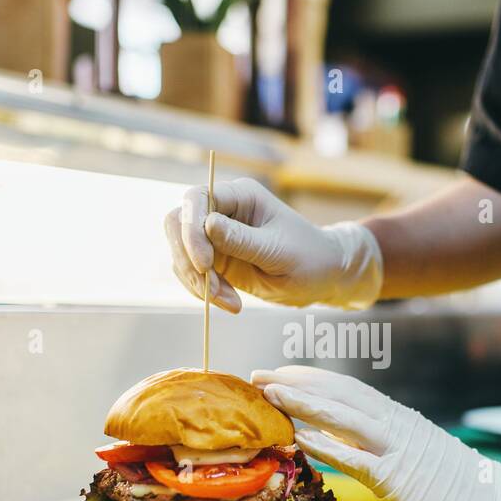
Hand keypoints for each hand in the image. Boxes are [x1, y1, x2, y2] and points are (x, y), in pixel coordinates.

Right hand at [163, 178, 382, 311]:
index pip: (196, 199)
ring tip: (230, 303)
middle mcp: (222, 211)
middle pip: (178, 224)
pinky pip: (191, 273)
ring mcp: (214, 236)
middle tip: (211, 291)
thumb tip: (206, 224)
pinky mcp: (214, 261)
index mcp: (240, 195)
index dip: (192, 230)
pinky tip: (230, 304)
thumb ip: (241, 239)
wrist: (322, 277)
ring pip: (181, 253)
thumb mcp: (278, 250)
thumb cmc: (309, 256)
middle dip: (188, 260)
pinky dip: (203, 292)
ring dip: (197, 283)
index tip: (206, 265)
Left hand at [251, 366, 500, 500]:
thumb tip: (343, 434)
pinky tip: (301, 439)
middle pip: (337, 393)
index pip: (344, 387)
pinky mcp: (398, 478)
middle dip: (294, 381)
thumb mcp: (414, 448)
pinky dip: (327, 446)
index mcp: (396, 416)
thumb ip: (381, 439)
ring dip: (303, 403)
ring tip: (270, 395)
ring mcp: (396, 449)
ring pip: (343, 416)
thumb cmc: (454, 481)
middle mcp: (393, 424)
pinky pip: (356, 459)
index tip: (277, 372)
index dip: (308, 377)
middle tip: (256, 375)